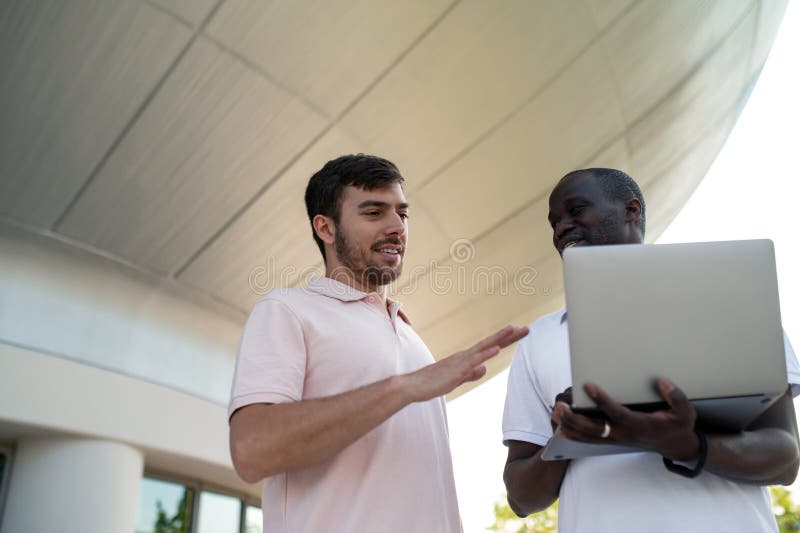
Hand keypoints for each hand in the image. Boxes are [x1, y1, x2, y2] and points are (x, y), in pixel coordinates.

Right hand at [404, 325, 527, 401]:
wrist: (412, 387)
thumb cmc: (432, 383)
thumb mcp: (457, 379)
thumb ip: (470, 374)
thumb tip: (484, 369)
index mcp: (466, 358)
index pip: (491, 346)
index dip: (506, 340)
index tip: (520, 332)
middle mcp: (465, 356)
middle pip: (491, 343)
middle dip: (509, 336)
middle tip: (527, 328)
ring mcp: (461, 362)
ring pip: (484, 347)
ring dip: (499, 338)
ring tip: (513, 329)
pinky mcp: (456, 370)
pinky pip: (473, 361)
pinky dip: (485, 354)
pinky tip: (496, 349)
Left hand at [552, 378, 699, 460]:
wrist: (675, 445)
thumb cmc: (678, 424)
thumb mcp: (685, 412)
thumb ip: (677, 397)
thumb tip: (664, 382)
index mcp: (639, 424)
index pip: (616, 412)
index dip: (602, 400)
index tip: (588, 385)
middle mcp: (624, 433)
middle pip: (594, 429)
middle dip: (575, 419)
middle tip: (561, 406)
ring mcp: (616, 438)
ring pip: (588, 436)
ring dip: (570, 426)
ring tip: (556, 412)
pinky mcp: (612, 440)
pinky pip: (589, 440)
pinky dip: (574, 435)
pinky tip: (560, 427)